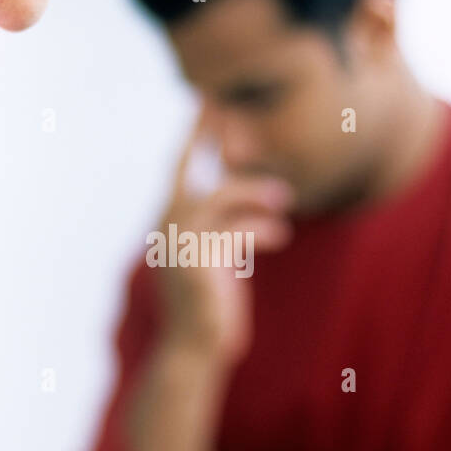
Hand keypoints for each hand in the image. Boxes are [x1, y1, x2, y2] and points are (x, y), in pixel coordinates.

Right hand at [156, 115, 293, 361]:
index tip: (205, 104)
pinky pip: (235, 230)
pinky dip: (261, 229)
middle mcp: (167, 229)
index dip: (194, 136)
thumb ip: (230, 231)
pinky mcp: (197, 262)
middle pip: (185, 169)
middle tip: (217, 100)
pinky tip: (279, 236)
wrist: (195, 351)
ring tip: (283, 198)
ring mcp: (178, 244)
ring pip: (219, 197)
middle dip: (204, 135)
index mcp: (169, 225)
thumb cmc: (211, 308)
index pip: (179, 170)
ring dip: (254, 193)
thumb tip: (265, 210)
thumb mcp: (221, 262)